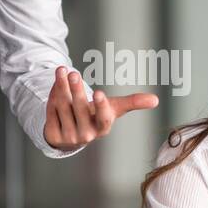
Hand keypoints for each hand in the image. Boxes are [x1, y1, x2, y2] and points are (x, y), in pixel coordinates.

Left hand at [44, 66, 158, 150]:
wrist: (71, 133)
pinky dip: (52, 95)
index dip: (101, 106)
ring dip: (61, 87)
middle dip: (76, 89)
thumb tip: (156, 100)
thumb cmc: (95, 116)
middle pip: (79, 109)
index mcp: (103, 128)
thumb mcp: (113, 109)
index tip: (98, 93)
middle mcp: (86, 135)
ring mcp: (69, 136)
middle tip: (73, 73)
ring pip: (63, 107)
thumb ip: (132, 102)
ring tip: (61, 71)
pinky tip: (56, 84)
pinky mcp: (53, 135)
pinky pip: (51, 111)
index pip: (104, 118)